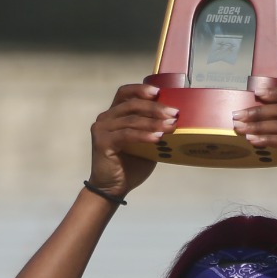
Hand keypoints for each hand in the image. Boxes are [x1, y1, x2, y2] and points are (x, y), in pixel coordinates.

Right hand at [87, 83, 173, 198]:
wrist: (112, 188)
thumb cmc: (130, 166)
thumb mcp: (146, 145)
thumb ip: (152, 130)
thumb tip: (175, 122)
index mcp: (115, 114)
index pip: (125, 93)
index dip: (141, 89)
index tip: (159, 92)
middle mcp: (105, 118)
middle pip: (132, 104)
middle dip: (155, 108)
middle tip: (173, 113)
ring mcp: (102, 128)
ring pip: (131, 120)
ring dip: (154, 122)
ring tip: (171, 126)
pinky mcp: (102, 142)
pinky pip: (127, 135)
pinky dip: (144, 135)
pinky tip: (158, 138)